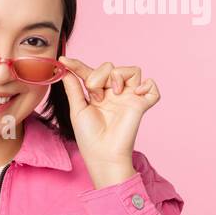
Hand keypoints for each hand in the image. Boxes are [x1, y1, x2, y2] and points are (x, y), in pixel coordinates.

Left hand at [58, 57, 160, 188]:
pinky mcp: (142, 104)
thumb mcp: (77, 109)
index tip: (64, 60)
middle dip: (99, 76)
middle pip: (110, 67)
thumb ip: (73, 88)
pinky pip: (151, 86)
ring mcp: (129, 98)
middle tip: (96, 96)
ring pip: (132, 70)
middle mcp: (114, 93)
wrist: (102, 154)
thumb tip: (64, 68)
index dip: (77, 65)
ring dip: (119, 77)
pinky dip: (147, 85)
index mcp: (97, 94)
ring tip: (113, 94)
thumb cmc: (89, 136)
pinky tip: (134, 94)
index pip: (90, 72)